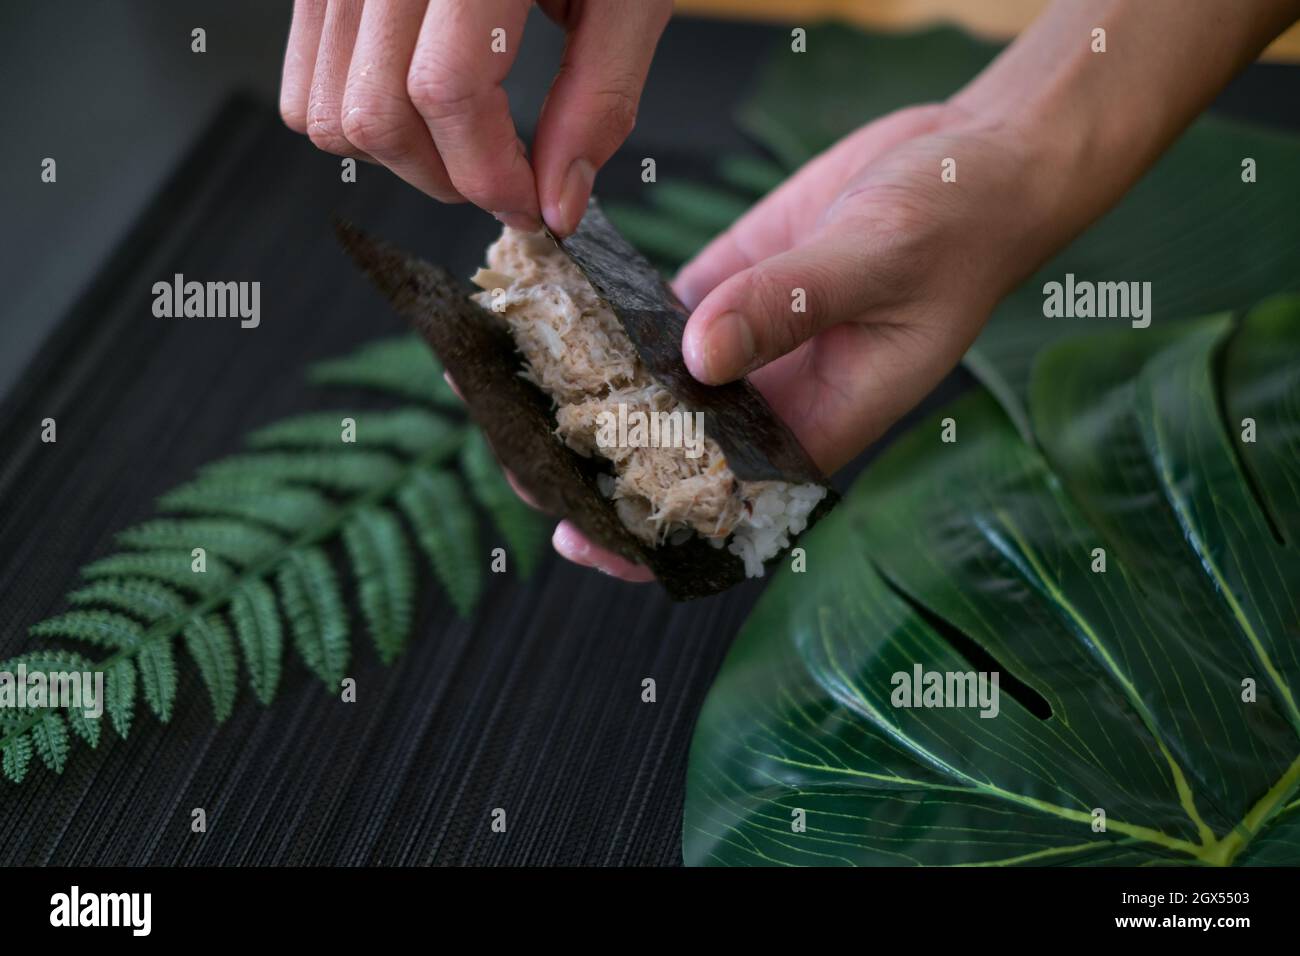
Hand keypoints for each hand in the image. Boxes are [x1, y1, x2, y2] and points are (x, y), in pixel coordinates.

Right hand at [279, 0, 671, 233]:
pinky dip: (361, 122)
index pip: (445, 89)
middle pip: (375, 114)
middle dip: (447, 179)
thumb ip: (597, 101)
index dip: (489, 173)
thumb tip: (557, 204)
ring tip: (468, 144)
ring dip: (403, 160)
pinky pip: (306, 82)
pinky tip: (426, 112)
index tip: (532, 205)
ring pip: (327, 112)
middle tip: (506, 181)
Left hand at [557, 101, 1073, 579]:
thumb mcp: (876, 261)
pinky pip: (655, 320)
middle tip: (522, 458)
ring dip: (594, 397)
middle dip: (602, 469)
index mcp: (821, 425)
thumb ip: (791, 305)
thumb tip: (700, 353)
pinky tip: (553, 315)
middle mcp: (773, 399)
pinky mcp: (725, 292)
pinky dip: (608, 320)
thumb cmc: (956, 225)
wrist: (969, 162)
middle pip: (675, 457)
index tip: (591, 539)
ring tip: (514, 398)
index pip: (731, 505)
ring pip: (655, 392)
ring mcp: (744, 346)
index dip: (662, 533)